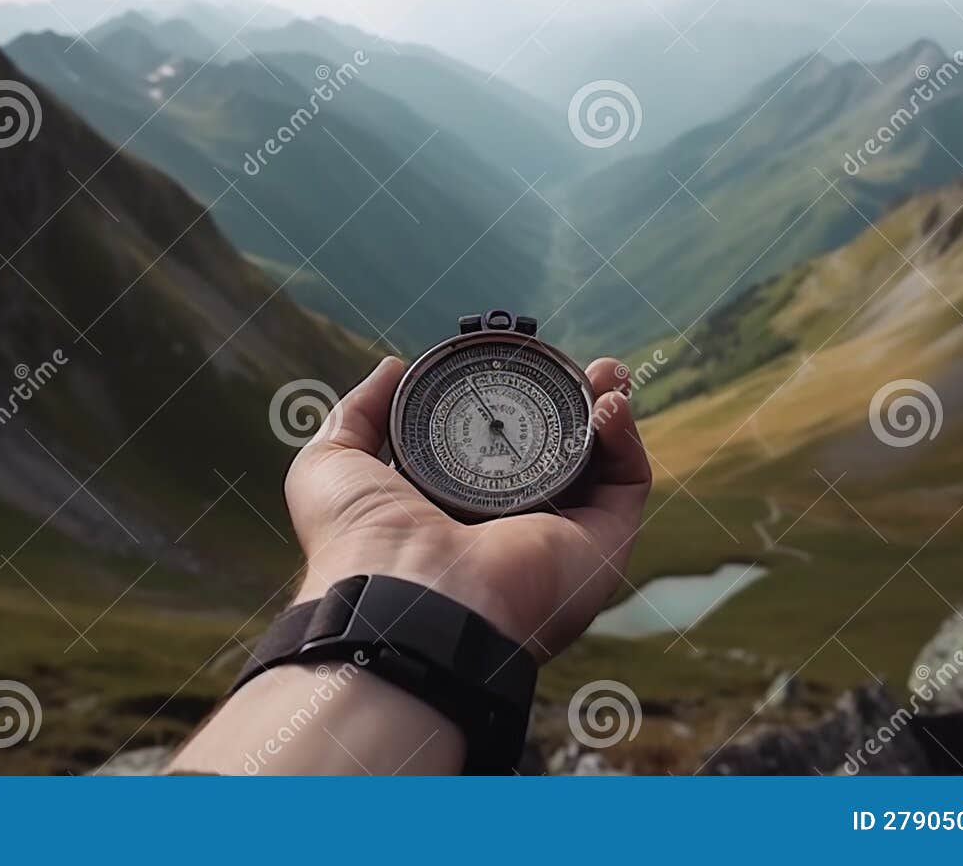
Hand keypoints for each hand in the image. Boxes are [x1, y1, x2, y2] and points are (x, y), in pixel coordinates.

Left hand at [286, 355, 652, 659]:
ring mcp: (562, 538)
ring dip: (610, 412)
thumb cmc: (358, 541)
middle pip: (563, 454)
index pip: (503, 451)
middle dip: (579, 402)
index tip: (523, 365)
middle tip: (584, 366)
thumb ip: (358, 413)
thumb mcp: (334, 464)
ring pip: (604, 466)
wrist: (404, 597)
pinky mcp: (600, 547)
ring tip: (606, 375)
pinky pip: (628, 486)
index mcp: (458, 511)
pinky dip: (628, 440)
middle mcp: (514, 527)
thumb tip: (390, 367)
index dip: (519, 404)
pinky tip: (608, 406)